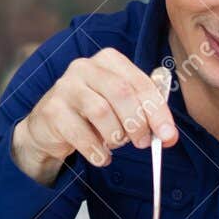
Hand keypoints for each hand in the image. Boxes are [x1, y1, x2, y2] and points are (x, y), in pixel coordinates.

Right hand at [11, 49, 176, 184]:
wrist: (49, 126)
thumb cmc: (92, 115)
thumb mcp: (120, 106)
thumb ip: (145, 112)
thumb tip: (168, 134)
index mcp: (109, 61)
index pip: (140, 82)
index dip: (158, 111)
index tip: (168, 135)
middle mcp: (85, 67)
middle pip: (121, 93)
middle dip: (138, 123)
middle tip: (143, 143)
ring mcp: (65, 87)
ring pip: (101, 112)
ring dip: (115, 136)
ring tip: (115, 145)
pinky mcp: (52, 110)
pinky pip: (81, 134)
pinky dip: (97, 151)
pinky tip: (101, 157)